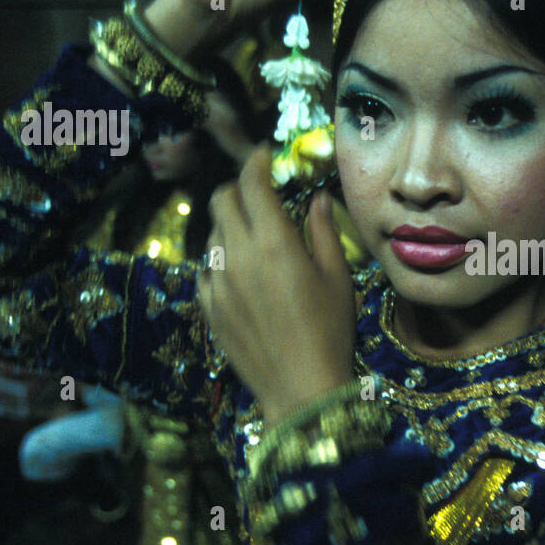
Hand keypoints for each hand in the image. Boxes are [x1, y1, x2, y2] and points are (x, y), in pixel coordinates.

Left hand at [197, 150, 354, 426]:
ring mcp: (218, 282)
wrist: (301, 389)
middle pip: (221, 200)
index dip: (256, 162)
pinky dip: (223, 260)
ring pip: (214, 234)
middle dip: (239, 188)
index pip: (252, 183)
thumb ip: (323, 231)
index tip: (265, 156)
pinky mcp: (208, 307)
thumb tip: (316, 199)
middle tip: (259, 193)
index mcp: (274, 242)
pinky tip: (242, 274)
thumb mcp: (337, 278)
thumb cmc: (331, 331)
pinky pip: (207, 269)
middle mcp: (238, 254)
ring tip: (257, 238)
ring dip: (232, 225)